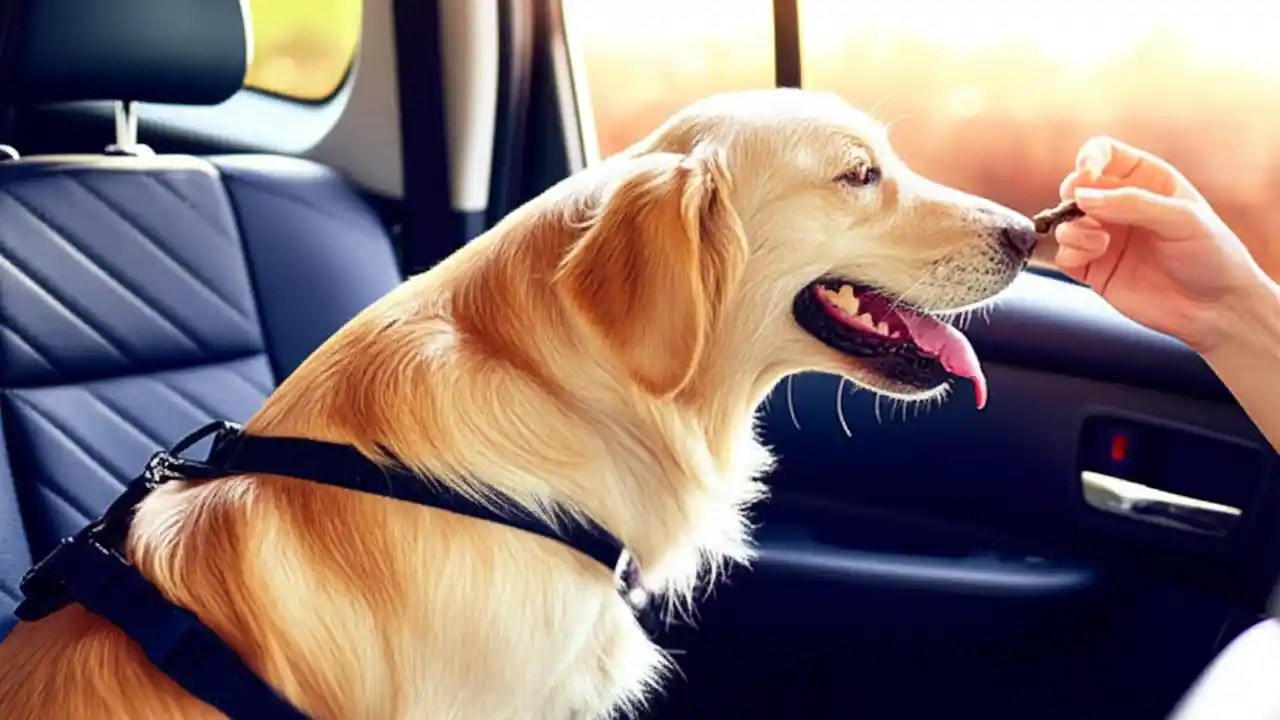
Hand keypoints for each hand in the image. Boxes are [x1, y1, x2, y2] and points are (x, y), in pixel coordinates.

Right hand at [1053, 136, 1270, 354]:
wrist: (1215, 310)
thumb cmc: (1212, 257)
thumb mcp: (1182, 219)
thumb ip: (1132, 203)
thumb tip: (1082, 197)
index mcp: (1147, 181)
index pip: (1105, 154)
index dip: (1089, 158)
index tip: (1086, 175)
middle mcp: (1122, 207)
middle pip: (1077, 186)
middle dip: (1072, 195)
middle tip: (1080, 208)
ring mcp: (1106, 238)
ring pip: (1066, 222)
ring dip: (1072, 229)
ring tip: (1098, 243)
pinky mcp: (1094, 269)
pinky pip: (1064, 254)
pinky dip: (1069, 253)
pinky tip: (1092, 258)